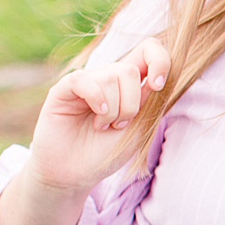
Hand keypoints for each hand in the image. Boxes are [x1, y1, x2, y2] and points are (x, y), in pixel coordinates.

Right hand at [26, 38, 171, 194]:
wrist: (75, 174)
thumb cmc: (107, 152)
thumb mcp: (139, 128)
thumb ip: (151, 101)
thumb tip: (160, 75)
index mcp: (129, 85)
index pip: (148, 50)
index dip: (159, 60)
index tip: (158, 86)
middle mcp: (107, 79)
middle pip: (129, 70)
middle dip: (131, 104)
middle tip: (119, 125)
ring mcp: (86, 82)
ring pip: (110, 77)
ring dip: (113, 109)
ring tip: (103, 126)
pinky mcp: (64, 89)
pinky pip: (83, 80)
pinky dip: (96, 99)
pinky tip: (97, 117)